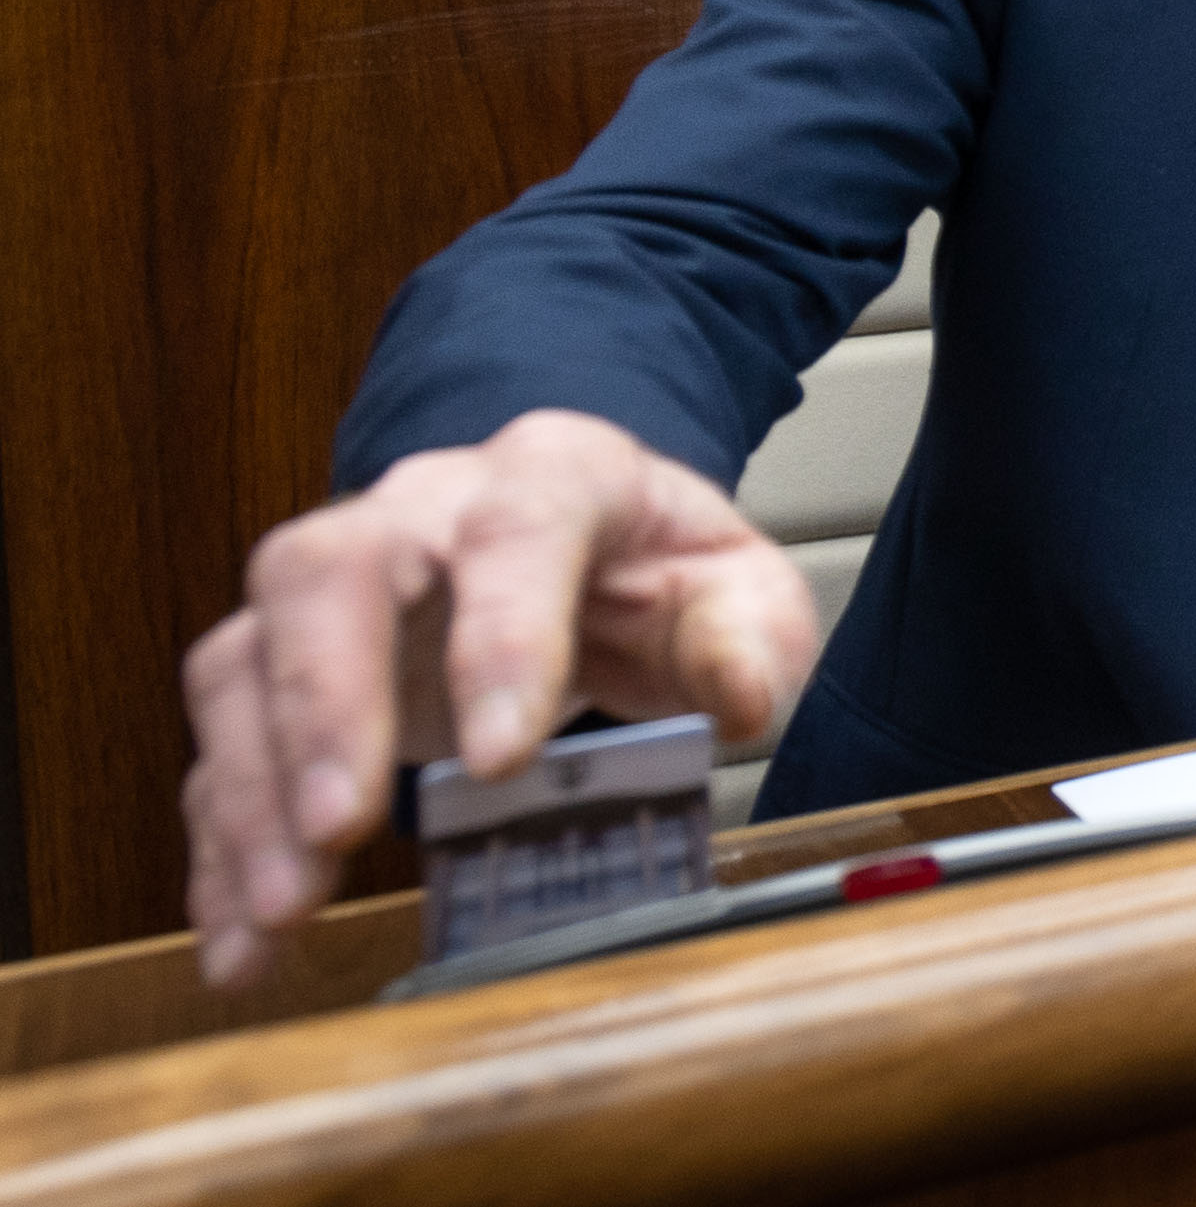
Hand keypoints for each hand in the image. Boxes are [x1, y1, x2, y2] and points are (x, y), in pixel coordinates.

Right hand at [180, 411, 813, 987]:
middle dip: (324, 704)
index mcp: (551, 475)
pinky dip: (224, 849)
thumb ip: (751, 639)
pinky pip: (225, 750)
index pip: (517, 532)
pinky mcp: (283, 673)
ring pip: (247, 661)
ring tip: (282, 910)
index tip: (503, 760)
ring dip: (254, 791)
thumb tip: (742, 699)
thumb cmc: (659, 572)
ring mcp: (335, 592)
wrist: (595, 549)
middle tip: (340, 827)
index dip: (502, 637)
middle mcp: (418, 515)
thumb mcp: (740, 590)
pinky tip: (243, 939)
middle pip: (330, 573)